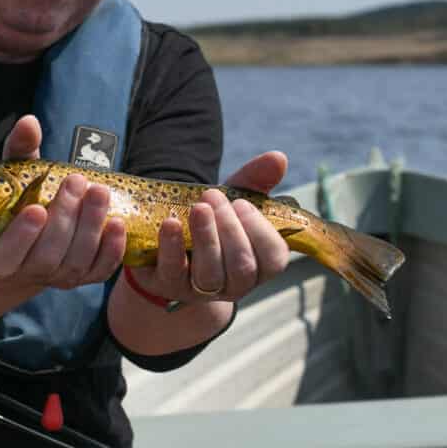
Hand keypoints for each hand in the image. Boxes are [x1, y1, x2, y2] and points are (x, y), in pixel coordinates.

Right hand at [0, 115, 127, 285]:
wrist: (36, 235)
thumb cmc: (20, 199)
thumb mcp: (15, 175)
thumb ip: (20, 151)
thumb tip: (30, 122)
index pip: (6, 254)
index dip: (21, 236)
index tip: (37, 209)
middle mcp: (28, 271)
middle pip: (48, 254)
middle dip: (65, 217)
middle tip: (77, 181)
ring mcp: (58, 277)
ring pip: (76, 262)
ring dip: (91, 227)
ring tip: (99, 192)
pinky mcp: (84, 276)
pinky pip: (100, 270)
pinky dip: (112, 250)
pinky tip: (119, 223)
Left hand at [135, 151, 291, 304]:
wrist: (167, 243)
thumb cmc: (213, 222)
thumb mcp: (233, 199)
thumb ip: (256, 180)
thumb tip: (279, 157)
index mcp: (259, 264)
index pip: (274, 258)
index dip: (260, 231)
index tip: (242, 203)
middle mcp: (235, 284)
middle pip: (242, 267)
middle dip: (230, 229)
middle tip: (213, 196)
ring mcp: (202, 290)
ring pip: (211, 274)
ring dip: (206, 237)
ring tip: (199, 208)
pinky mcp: (169, 286)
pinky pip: (174, 273)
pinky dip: (173, 247)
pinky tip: (171, 223)